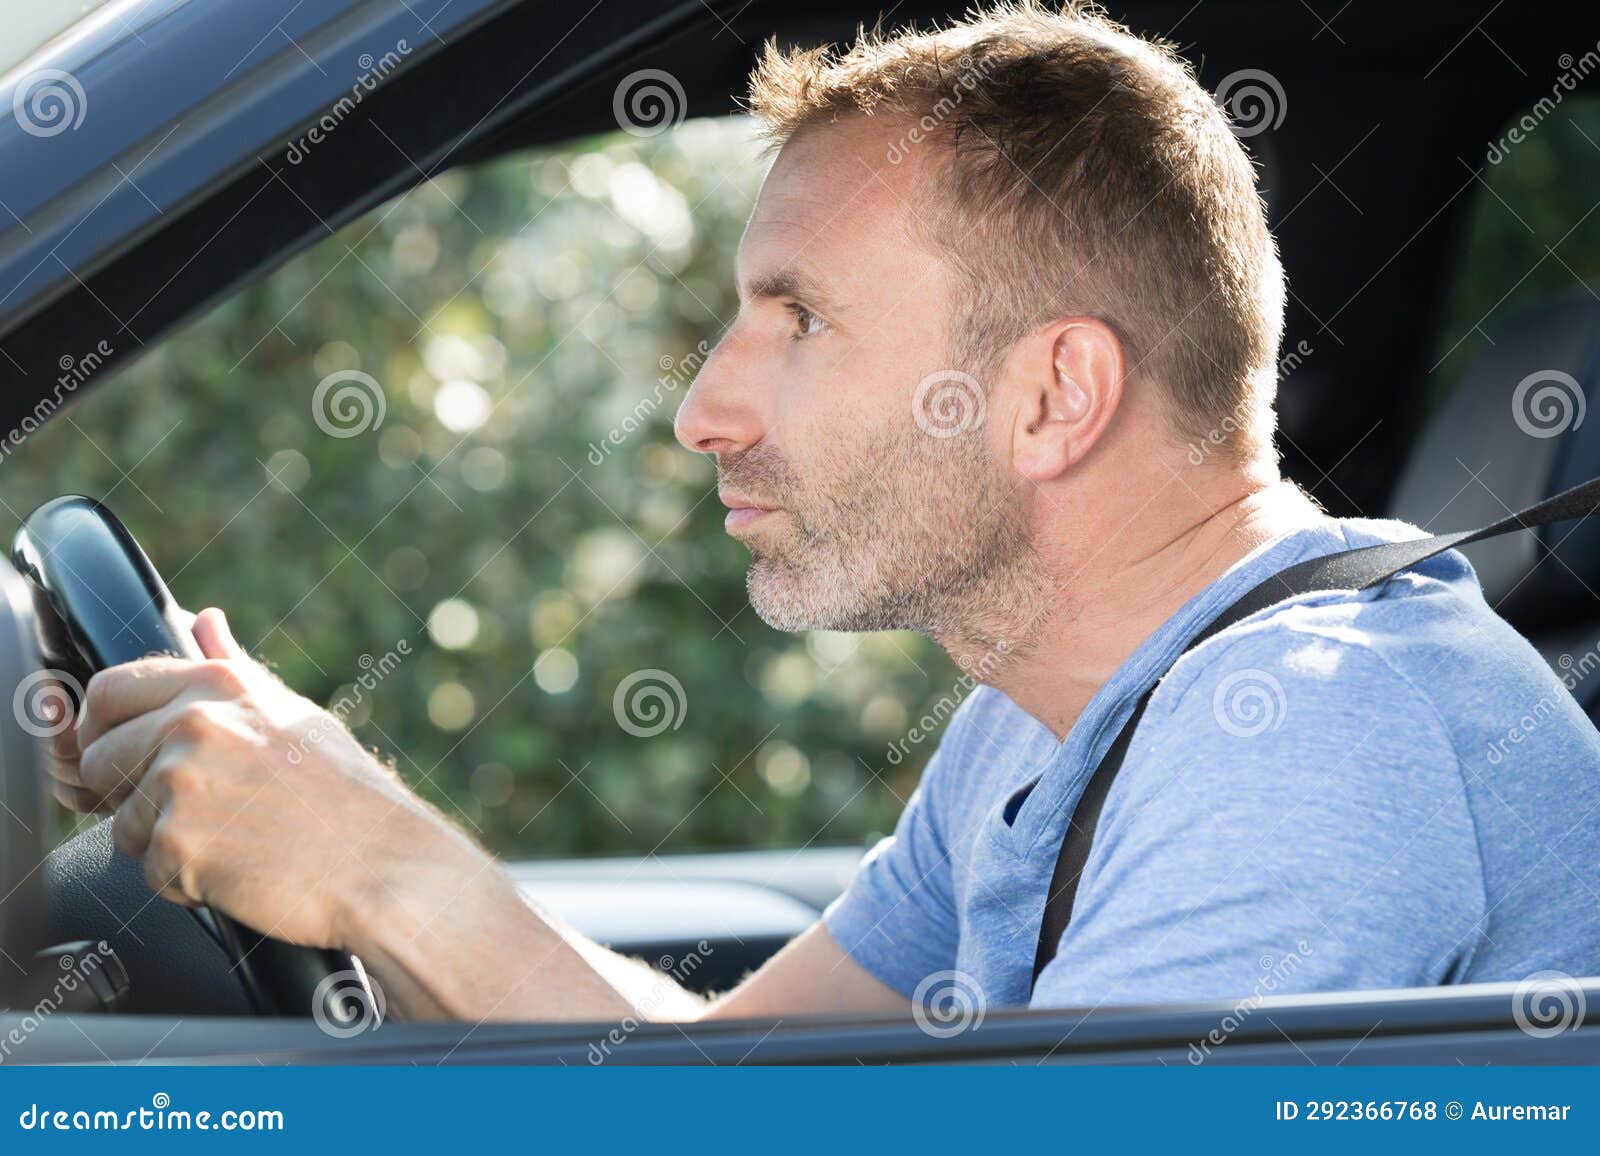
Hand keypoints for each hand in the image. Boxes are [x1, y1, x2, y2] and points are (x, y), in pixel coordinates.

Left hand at [50, 608, 487, 950]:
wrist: (381, 864)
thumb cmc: (346, 796)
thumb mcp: (293, 714)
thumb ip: (234, 670)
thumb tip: (204, 620)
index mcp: (218, 685)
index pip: (108, 692)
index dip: (103, 732)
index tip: (122, 758)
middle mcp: (194, 722)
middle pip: (99, 761)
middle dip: (130, 795)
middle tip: (198, 814)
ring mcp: (181, 781)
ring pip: (123, 822)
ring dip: (166, 843)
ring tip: (236, 841)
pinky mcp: (178, 841)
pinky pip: (150, 870)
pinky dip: (187, 882)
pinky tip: (241, 869)